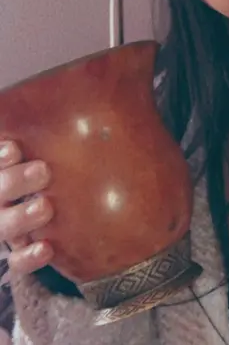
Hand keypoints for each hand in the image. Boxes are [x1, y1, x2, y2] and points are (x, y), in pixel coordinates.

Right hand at [0, 141, 53, 273]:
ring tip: (46, 208)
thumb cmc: (59, 168)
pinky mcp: (20, 254)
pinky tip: (47, 249)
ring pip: (2, 226)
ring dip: (21, 217)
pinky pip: (17, 261)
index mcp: (6, 169)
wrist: (62, 210)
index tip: (16, 148)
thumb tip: (103, 83)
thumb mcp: (55, 148)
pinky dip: (28, 257)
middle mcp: (0, 197)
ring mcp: (7, 227)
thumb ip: (59, 132)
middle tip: (44, 171)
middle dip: (15, 181)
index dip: (0, 157)